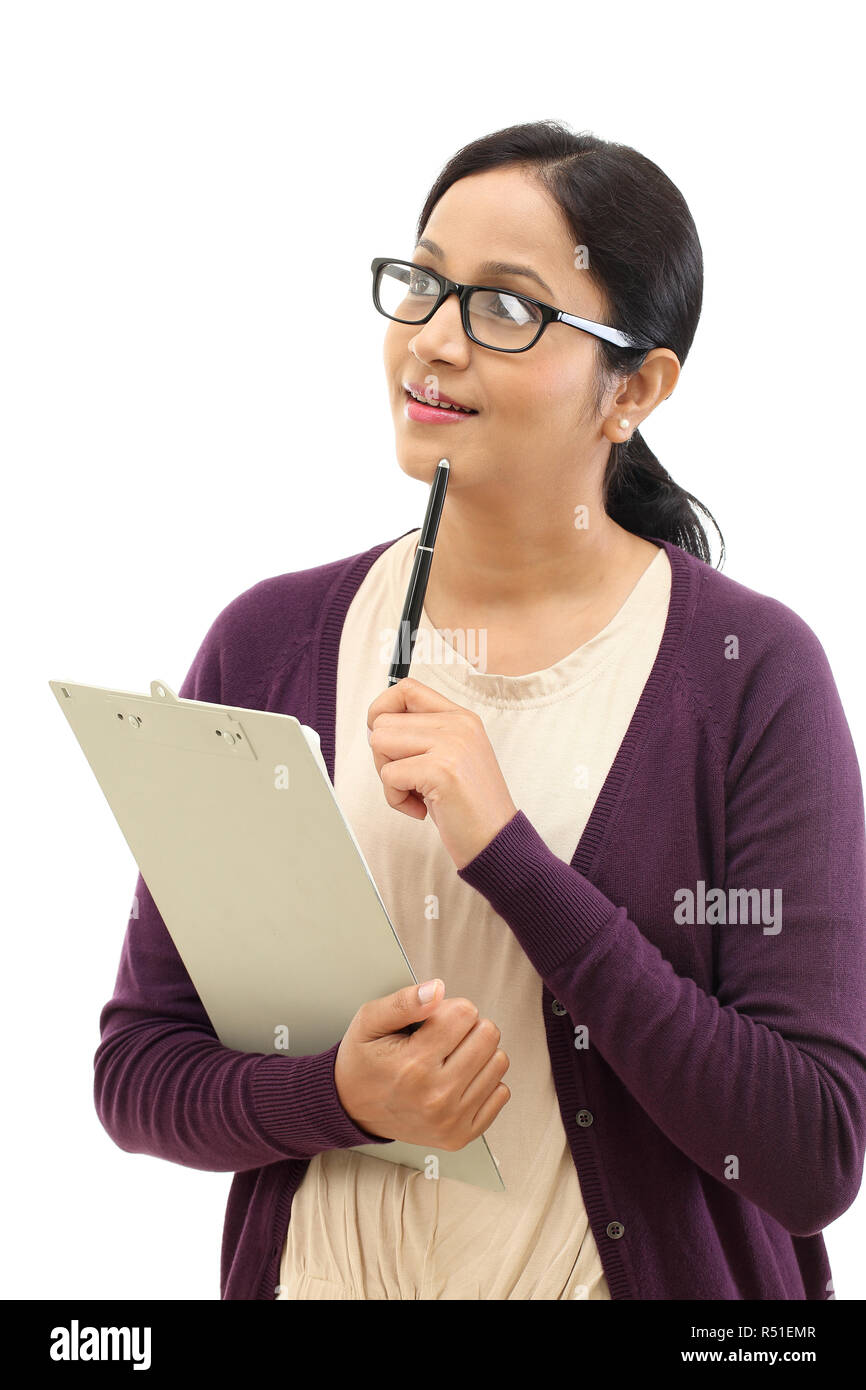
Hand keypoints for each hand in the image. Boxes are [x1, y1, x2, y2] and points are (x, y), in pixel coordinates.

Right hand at [334, 978, 510, 1150]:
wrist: (351, 1109)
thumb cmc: (363, 1062)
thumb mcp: (370, 1021)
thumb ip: (404, 1001)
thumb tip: (437, 990)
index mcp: (414, 1065)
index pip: (466, 1013)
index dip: (450, 1008)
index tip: (433, 1021)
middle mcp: (436, 1096)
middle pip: (488, 1036)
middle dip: (468, 1028)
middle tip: (442, 1039)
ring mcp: (451, 1120)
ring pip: (498, 1062)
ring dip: (477, 1054)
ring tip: (448, 1059)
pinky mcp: (461, 1135)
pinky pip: (501, 1092)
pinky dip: (483, 1081)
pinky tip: (457, 1080)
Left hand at [366, 677, 518, 869]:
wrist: (497, 841)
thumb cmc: (468, 806)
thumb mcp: (450, 758)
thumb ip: (420, 736)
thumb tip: (374, 726)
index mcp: (461, 717)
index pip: (407, 689)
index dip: (382, 709)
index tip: (386, 740)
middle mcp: (458, 724)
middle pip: (383, 721)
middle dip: (384, 757)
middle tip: (409, 781)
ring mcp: (451, 744)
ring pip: (380, 743)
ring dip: (388, 777)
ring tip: (416, 793)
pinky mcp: (442, 769)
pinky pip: (389, 775)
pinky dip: (396, 799)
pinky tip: (421, 809)